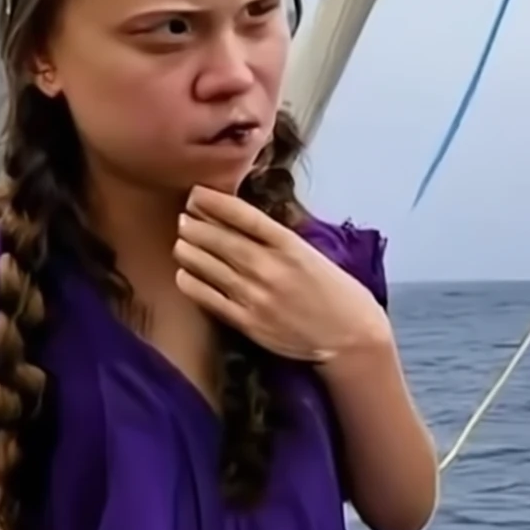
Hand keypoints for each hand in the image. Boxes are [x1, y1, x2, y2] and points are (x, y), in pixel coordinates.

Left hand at [173, 186, 390, 364]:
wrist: (349, 336)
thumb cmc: (335, 291)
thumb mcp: (312, 254)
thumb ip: (279, 240)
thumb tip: (241, 221)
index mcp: (290, 245)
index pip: (244, 216)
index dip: (215, 202)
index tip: (196, 193)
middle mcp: (270, 267)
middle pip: (220, 239)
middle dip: (195, 225)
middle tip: (183, 217)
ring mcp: (256, 296)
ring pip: (209, 266)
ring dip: (189, 250)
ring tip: (180, 240)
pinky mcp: (248, 322)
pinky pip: (209, 298)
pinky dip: (191, 283)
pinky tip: (183, 273)